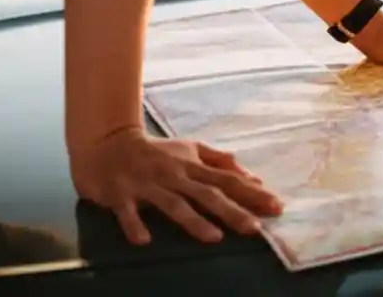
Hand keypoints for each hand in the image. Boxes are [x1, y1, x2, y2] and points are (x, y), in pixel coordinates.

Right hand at [69, 126, 282, 244]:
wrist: (106, 142)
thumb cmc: (154, 151)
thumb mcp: (189, 150)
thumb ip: (219, 161)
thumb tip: (252, 176)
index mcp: (191, 166)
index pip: (227, 180)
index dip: (252, 193)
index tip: (276, 206)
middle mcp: (174, 175)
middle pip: (207, 194)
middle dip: (232, 210)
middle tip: (255, 228)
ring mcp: (147, 185)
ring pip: (174, 204)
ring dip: (193, 220)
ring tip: (214, 238)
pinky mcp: (120, 194)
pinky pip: (128, 212)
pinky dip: (135, 225)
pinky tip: (144, 240)